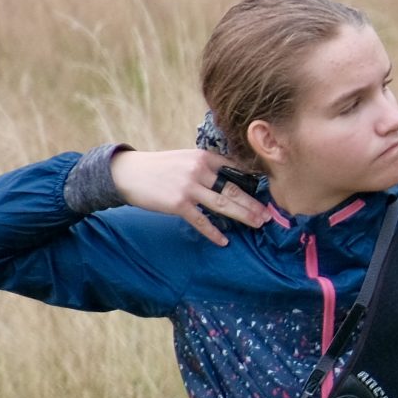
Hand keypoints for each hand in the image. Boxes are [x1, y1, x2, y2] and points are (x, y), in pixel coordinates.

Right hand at [109, 148, 272, 245]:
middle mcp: (199, 170)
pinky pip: (200, 221)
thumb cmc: (159, 167)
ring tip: (258, 224)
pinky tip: (224, 240)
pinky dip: (213, 232)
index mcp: (203, 157)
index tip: (267, 194)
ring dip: (243, 216)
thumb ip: (206, 167)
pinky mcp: (178, 204)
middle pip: (234, 190)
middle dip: (253, 204)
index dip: (252, 183)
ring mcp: (189, 187)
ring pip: (223, 204)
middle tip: (269, 216)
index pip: (235, 170)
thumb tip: (230, 179)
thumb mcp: (185, 159)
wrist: (128, 173)